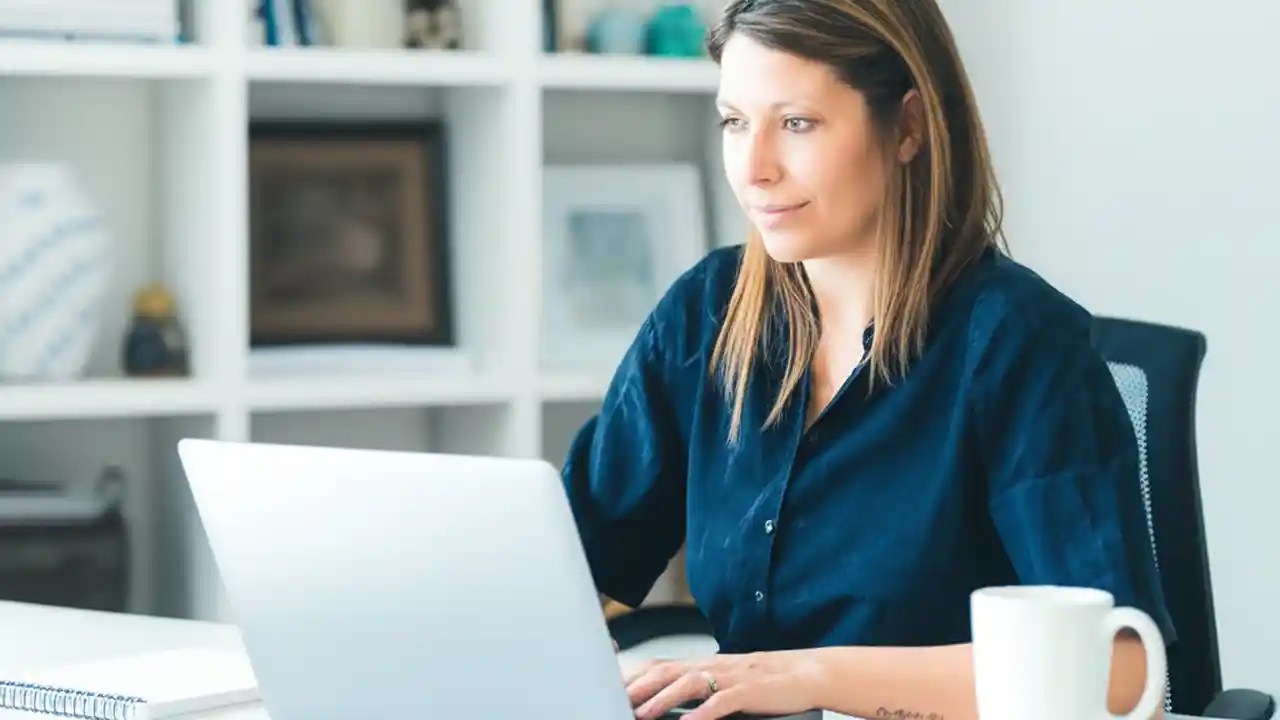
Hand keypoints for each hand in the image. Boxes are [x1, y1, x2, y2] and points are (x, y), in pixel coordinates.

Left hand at [623, 650, 823, 719]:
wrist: (802, 673)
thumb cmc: (760, 682)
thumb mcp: (722, 681)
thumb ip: (695, 688)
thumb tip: (661, 703)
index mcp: (702, 664)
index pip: (659, 664)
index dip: (633, 674)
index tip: (608, 685)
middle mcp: (711, 666)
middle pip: (667, 671)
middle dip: (639, 686)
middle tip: (616, 701)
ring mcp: (729, 677)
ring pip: (689, 683)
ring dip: (663, 698)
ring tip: (644, 714)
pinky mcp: (748, 690)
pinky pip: (722, 701)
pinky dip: (704, 712)